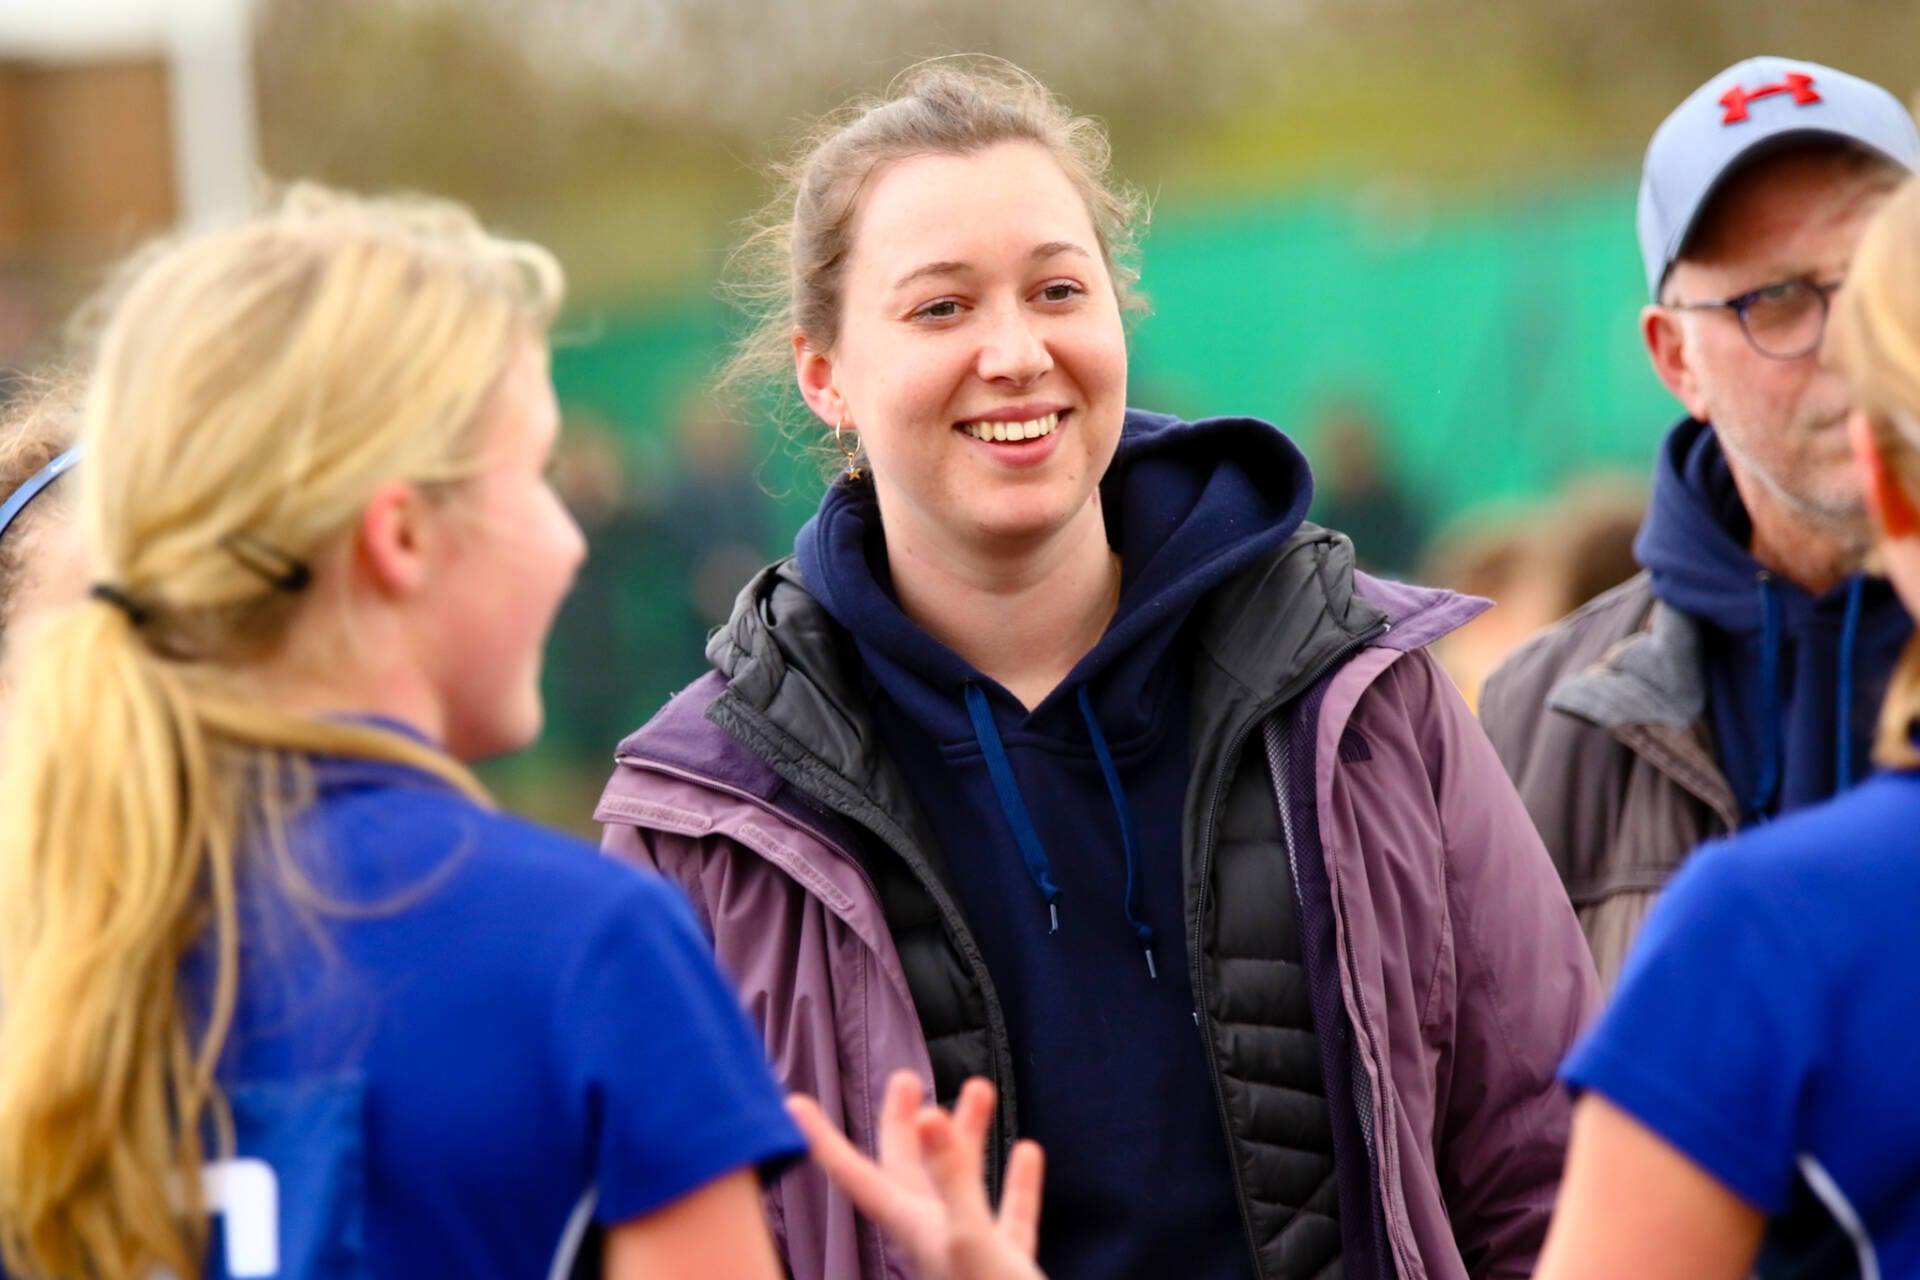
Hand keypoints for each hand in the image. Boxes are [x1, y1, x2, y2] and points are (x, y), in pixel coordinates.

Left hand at [786, 1071, 1046, 1279]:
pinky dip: (1018, 1183)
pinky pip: (1009, 1217)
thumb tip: (927, 1115)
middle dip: (901, 1126)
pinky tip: (1029, 1151)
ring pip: (960, 1187)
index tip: (792, 1102)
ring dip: (967, 1140)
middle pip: (902, 1173)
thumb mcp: (974, 1240)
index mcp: (910, 1231)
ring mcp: (968, 1256)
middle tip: (905, 1078)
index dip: (822, 1140)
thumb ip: (953, 1178)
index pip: (856, 1176)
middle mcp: (931, 1240)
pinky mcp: (1005, 1270)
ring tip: (982, 1089)